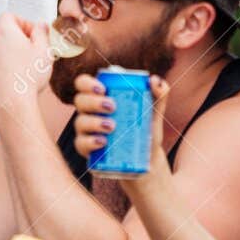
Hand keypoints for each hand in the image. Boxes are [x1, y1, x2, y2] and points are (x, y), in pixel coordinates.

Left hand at [0, 12, 50, 116]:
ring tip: (23, 68)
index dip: (24, 23)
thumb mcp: (44, 50)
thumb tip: (41, 26)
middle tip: (31, 51)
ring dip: (8, 54)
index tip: (33, 34)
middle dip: (17, 39)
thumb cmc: (28, 78)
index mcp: (4, 32)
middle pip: (3, 33)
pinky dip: (1, 68)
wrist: (12, 104)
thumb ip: (42, 33)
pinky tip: (14, 78)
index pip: (10, 17)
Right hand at [70, 72, 170, 186]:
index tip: (103, 89)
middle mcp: (90, 112)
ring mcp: (86, 131)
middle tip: (112, 107)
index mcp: (100, 97)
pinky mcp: (88, 150)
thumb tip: (155, 80)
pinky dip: (90, 141)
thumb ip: (159, 95)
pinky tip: (103, 142)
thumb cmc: (145, 131)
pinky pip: (81, 144)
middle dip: (93, 102)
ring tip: (112, 126)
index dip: (87, 83)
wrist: (147, 160)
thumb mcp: (154, 113)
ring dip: (94, 122)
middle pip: (80, 101)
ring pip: (80, 122)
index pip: (83, 84)